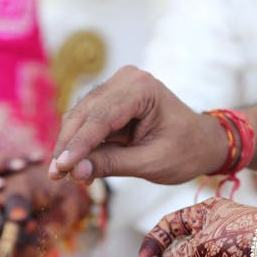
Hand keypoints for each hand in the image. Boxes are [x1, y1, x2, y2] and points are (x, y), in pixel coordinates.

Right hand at [48, 65, 227, 184]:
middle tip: (55, 176)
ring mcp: (116, 88)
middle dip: (68, 147)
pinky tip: (75, 168)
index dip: (77, 145)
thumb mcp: (151, 162)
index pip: (101, 117)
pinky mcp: (110, 102)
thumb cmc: (185, 151)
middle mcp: (125, 80)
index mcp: (141, 88)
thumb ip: (112, 165)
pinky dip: (80, 145)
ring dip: (70, 147)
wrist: (202, 143)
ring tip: (64, 176)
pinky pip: (87, 123)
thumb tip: (75, 171)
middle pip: (84, 115)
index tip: (59, 168)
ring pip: (80, 119)